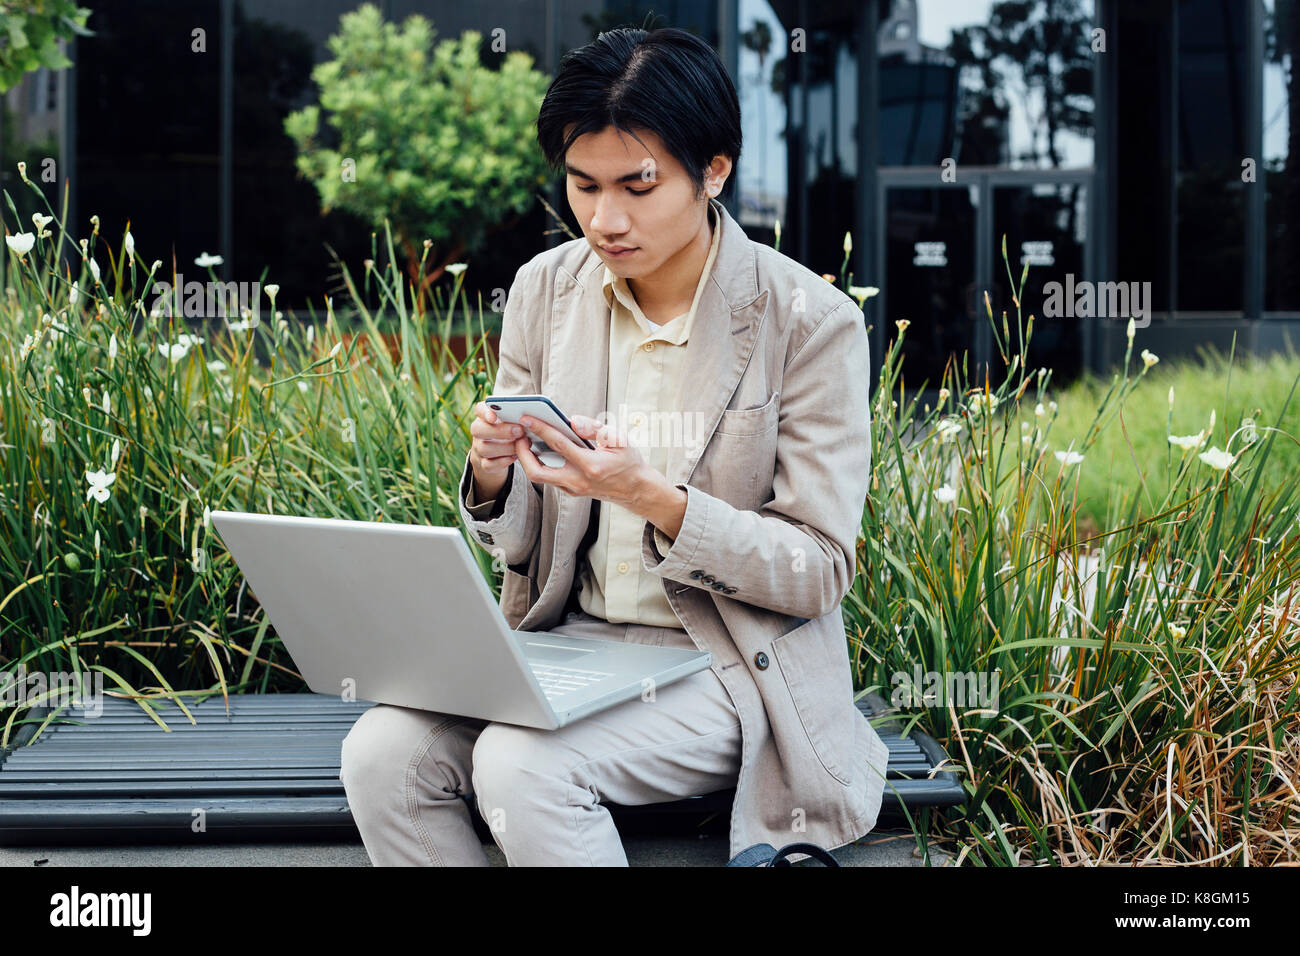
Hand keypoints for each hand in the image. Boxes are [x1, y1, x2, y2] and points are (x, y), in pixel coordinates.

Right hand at [468, 401, 528, 497]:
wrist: (499, 454)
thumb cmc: (511, 431)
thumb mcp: (513, 421)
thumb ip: (516, 416)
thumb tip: (530, 416)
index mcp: (484, 416)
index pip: (479, 409)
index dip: (485, 412)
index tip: (494, 416)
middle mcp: (478, 430)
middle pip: (478, 429)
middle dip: (500, 431)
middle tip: (519, 431)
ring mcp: (478, 448)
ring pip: (484, 448)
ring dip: (506, 447)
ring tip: (522, 445)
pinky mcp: (483, 463)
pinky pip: (489, 464)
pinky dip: (503, 461)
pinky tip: (515, 456)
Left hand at [515, 413, 650, 508]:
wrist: (637, 490)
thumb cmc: (629, 462)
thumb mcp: (620, 440)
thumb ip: (595, 429)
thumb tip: (572, 421)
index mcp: (591, 465)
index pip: (559, 445)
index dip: (540, 429)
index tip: (526, 417)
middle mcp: (578, 480)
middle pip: (537, 471)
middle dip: (522, 452)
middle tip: (518, 434)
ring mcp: (573, 489)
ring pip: (540, 477)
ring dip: (528, 458)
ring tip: (524, 439)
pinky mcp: (571, 491)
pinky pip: (548, 478)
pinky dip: (539, 463)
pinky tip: (537, 449)